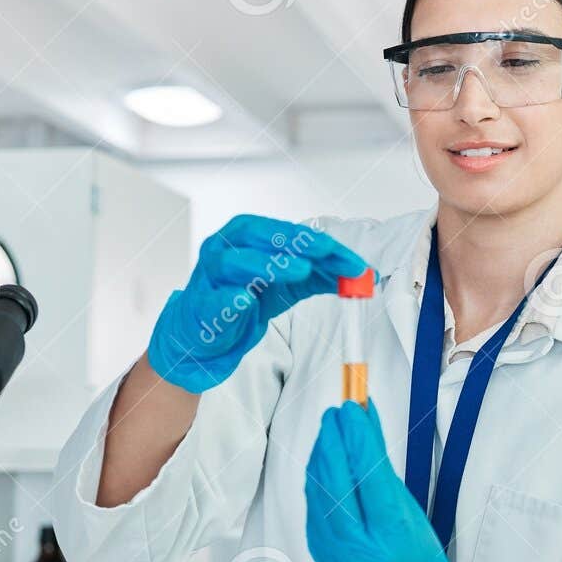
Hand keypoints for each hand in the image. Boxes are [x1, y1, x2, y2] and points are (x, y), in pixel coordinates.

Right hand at [148, 214, 368, 392]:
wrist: (204, 330)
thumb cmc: (242, 296)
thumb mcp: (286, 282)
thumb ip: (319, 275)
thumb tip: (358, 273)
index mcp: (248, 235)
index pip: (285, 231)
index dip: (318, 242)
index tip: (348, 257)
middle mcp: (226, 247)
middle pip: (258, 235)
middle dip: (294, 242)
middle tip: (324, 253)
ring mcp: (211, 276)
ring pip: (235, 262)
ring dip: (268, 264)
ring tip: (300, 271)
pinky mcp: (202, 306)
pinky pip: (215, 300)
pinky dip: (230, 300)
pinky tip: (244, 300)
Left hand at [304, 400, 482, 561]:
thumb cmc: (416, 548)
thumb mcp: (408, 507)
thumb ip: (381, 464)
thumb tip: (365, 418)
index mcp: (392, 537)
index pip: (370, 479)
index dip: (358, 439)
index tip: (354, 408)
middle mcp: (359, 549)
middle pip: (336, 484)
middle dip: (334, 442)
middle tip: (338, 412)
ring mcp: (334, 552)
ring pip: (319, 491)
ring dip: (324, 453)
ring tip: (332, 425)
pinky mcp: (318, 550)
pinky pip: (314, 503)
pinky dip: (319, 474)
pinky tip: (325, 454)